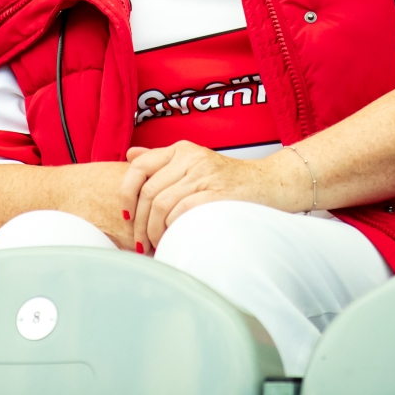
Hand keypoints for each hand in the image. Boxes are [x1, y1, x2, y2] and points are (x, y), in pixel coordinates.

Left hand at [119, 141, 310, 252]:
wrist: (269, 184)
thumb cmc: (227, 179)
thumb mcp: (193, 161)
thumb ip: (162, 159)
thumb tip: (130, 154)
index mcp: (180, 149)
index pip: (139, 166)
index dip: (126, 193)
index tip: (126, 215)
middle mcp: (190, 158)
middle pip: (149, 192)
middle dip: (140, 223)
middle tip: (141, 243)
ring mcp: (204, 175)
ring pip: (162, 205)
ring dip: (154, 231)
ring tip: (157, 245)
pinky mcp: (216, 194)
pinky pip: (182, 213)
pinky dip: (172, 230)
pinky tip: (174, 240)